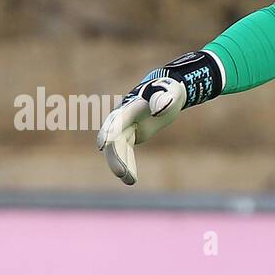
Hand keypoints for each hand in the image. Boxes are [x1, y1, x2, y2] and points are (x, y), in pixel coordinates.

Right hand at [96, 51, 221, 184]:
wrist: (167, 93)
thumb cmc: (170, 91)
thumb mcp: (172, 93)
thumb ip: (165, 99)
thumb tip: (158, 111)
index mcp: (131, 106)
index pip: (117, 120)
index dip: (109, 131)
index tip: (102, 145)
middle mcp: (123, 117)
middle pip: (114, 138)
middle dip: (115, 156)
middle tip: (122, 174)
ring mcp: (124, 127)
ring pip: (118, 148)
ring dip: (122, 164)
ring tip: (130, 182)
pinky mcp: (129, 135)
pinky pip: (125, 152)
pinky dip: (128, 164)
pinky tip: (131, 180)